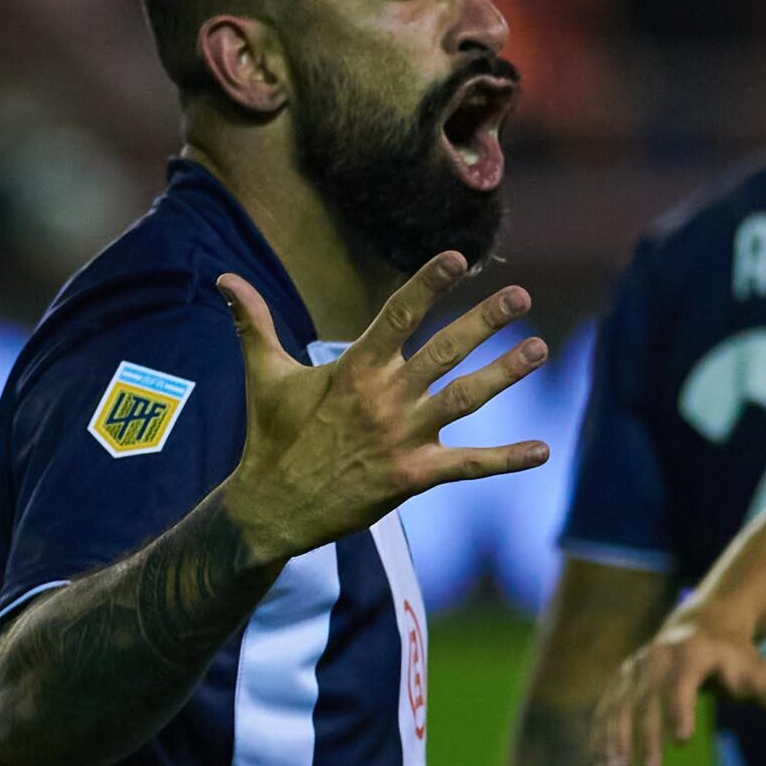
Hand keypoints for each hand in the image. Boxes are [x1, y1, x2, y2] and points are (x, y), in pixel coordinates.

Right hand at [216, 252, 547, 564]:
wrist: (271, 507)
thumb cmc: (271, 436)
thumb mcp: (265, 375)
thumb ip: (253, 322)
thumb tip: (223, 278)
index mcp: (354, 369)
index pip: (398, 315)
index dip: (429, 284)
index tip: (459, 258)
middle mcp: (383, 399)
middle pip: (444, 352)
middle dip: (485, 322)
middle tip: (520, 297)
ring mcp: (402, 438)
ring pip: (464, 399)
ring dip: (505, 374)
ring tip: (540, 349)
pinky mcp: (413, 476)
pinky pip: (468, 466)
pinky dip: (506, 459)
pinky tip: (542, 450)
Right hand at [590, 605, 765, 765]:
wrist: (702, 623)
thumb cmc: (737, 656)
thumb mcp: (759, 672)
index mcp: (692, 653)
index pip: (683, 683)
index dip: (680, 710)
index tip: (681, 741)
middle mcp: (658, 657)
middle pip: (648, 698)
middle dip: (646, 736)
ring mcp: (636, 667)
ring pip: (621, 703)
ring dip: (614, 738)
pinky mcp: (623, 679)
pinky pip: (607, 707)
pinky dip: (601, 734)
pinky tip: (599, 765)